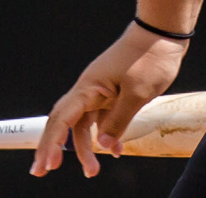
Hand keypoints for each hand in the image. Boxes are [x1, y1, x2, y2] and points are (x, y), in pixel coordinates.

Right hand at [31, 24, 187, 177]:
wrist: (161, 34)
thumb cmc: (149, 58)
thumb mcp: (137, 93)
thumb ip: (118, 121)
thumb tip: (103, 145)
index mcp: (88, 87)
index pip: (62, 120)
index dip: (51, 144)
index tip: (45, 165)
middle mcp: (88, 90)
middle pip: (63, 122)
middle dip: (53, 147)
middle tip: (44, 171)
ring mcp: (99, 92)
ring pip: (82, 124)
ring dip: (84, 147)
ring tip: (92, 171)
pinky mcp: (111, 94)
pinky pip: (100, 119)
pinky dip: (105, 135)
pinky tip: (116, 151)